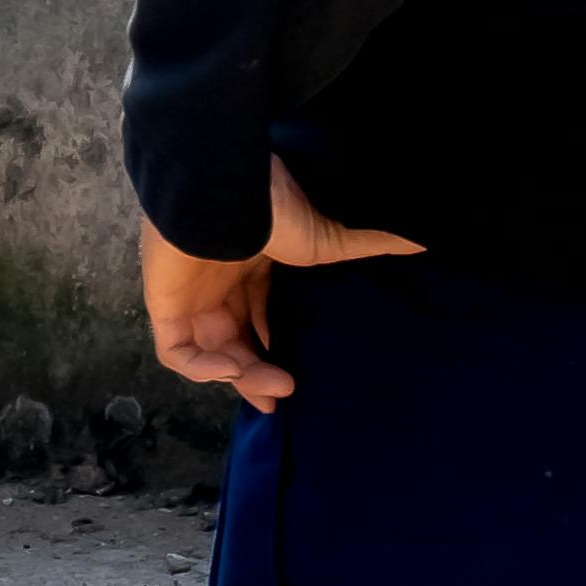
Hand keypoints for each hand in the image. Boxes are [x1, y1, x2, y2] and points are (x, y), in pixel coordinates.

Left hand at [141, 158, 425, 411]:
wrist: (225, 190)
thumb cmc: (275, 205)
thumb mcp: (328, 237)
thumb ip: (367, 244)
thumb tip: (422, 239)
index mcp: (251, 265)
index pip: (259, 317)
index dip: (275, 349)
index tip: (295, 380)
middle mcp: (217, 282)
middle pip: (235, 341)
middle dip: (258, 374)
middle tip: (285, 395)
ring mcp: (188, 294)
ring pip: (208, 354)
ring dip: (242, 377)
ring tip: (277, 389)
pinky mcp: (163, 304)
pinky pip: (174, 353)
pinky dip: (203, 370)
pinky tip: (235, 371)